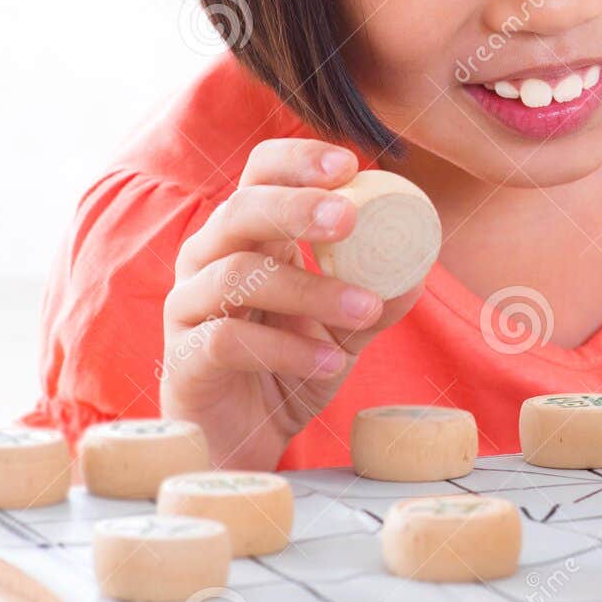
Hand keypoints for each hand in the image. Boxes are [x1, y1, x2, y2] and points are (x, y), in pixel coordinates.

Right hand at [160, 140, 423, 469]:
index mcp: (249, 236)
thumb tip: (419, 271)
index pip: (260, 174)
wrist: (244, 440)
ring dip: (309, 290)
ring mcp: (189, 306)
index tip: (350, 164)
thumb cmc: (289, 368)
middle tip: (349, 218)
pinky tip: (329, 363)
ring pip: (235, 274)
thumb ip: (376, 300)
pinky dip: (285, 349)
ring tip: (365, 311)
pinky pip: (227, 339)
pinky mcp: (183, 358)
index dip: (298, 161)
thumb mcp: (343, 331)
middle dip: (295, 207)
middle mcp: (209, 259)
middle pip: (239, 210)